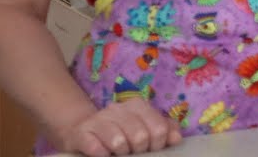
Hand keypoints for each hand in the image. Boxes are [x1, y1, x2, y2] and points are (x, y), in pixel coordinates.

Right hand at [53, 99, 181, 156]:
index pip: (159, 129)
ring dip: (121, 153)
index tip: (151, 148)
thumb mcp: (144, 126)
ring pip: (119, 142)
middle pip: (140, 137)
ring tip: (118, 152)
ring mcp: (99, 120)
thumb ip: (164, 129)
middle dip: (139, 150)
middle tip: (133, 152)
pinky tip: (103, 154)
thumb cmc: (119, 131)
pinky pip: (97, 149)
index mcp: (138, 106)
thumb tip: (176, 138)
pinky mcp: (81, 133)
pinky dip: (103, 155)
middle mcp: (118, 109)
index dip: (158, 144)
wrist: (82, 130)